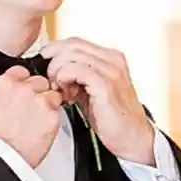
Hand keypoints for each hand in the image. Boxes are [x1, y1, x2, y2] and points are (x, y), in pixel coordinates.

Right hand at [0, 65, 62, 167]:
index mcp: (4, 84)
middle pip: (41, 81)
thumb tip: (10, 97)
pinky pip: (58, 113)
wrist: (0, 156)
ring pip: (53, 96)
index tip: (26, 90)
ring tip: (36, 122)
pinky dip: (52, 121)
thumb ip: (4, 96)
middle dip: (39, 93)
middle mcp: (23, 89)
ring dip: (48, 106)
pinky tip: (40, 131)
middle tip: (32, 110)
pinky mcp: (52, 116)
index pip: (22, 71)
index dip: (26, 82)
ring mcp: (39, 101)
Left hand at [41, 38, 154, 164]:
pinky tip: (68, 96)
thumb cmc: (113, 119)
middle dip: (54, 63)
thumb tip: (53, 68)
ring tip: (62, 92)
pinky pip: (74, 70)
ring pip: (70, 55)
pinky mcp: (105, 84)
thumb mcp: (92, 91)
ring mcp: (111, 70)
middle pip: (71, 45)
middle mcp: (113, 59)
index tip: (47, 68)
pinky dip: (64, 80)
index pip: (75, 42)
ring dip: (57, 73)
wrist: (133, 138)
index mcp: (111, 58)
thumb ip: (77, 76)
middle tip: (53, 83)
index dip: (55, 52)